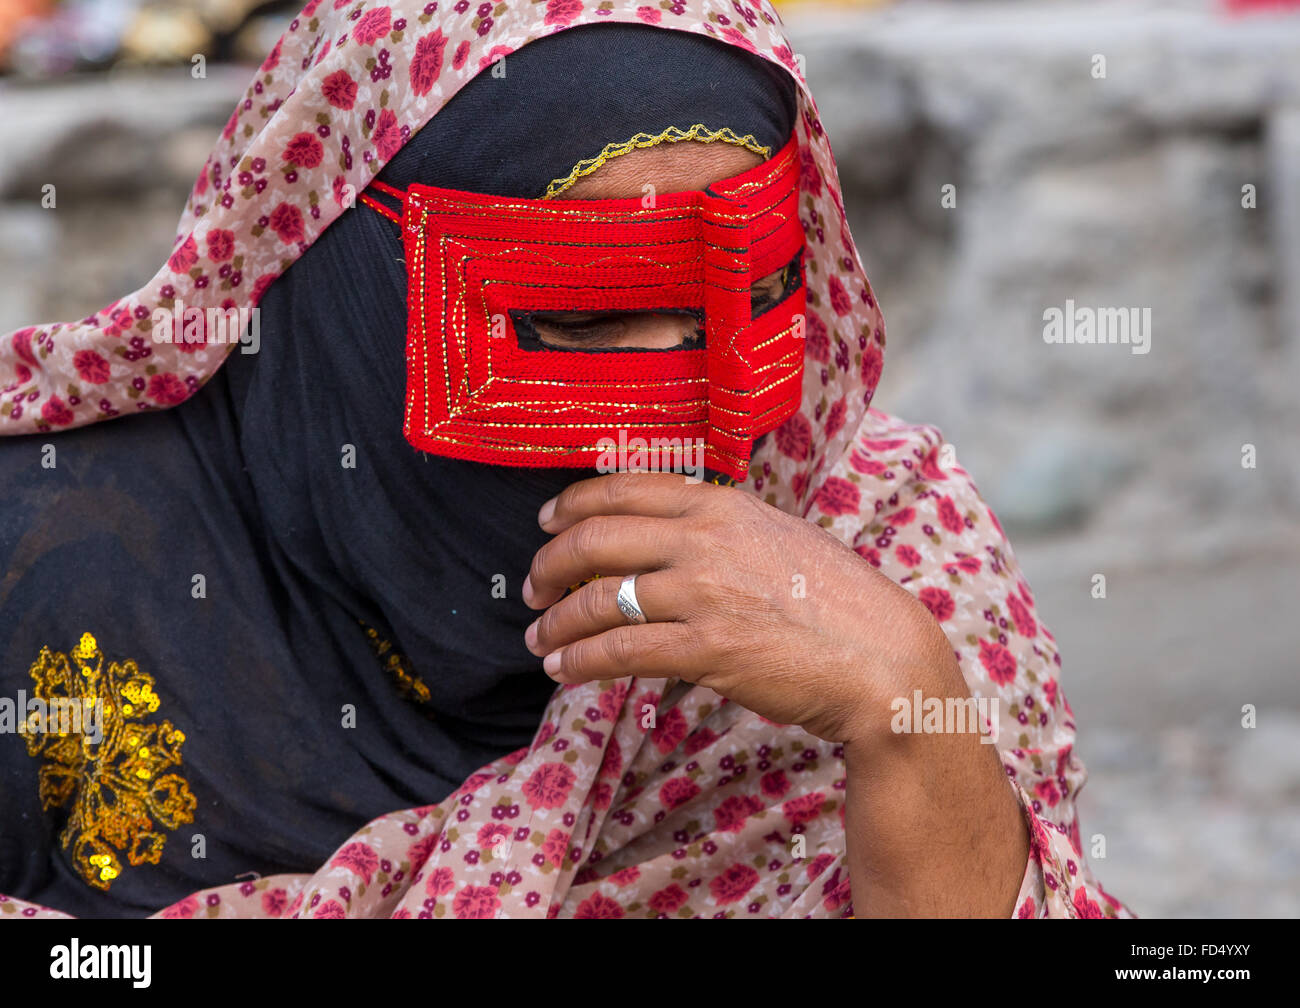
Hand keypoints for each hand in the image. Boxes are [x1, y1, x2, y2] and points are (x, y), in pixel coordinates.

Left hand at [521, 471, 952, 747]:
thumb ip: (723, 531)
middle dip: (550, 564)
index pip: (624, 488)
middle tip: (533, 587)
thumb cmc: (839, 603)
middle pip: (595, 539)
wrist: (884, 659)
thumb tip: (671, 540)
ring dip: (556, 622)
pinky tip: (563, 670)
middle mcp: (705, 538)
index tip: (546, 523)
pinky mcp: (705, 648)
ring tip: (541, 639)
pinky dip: (578, 660)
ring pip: (598, 599)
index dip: (572, 504)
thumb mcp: (780, 538)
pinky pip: (618, 650)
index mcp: (723, 504)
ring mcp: (703, 592)